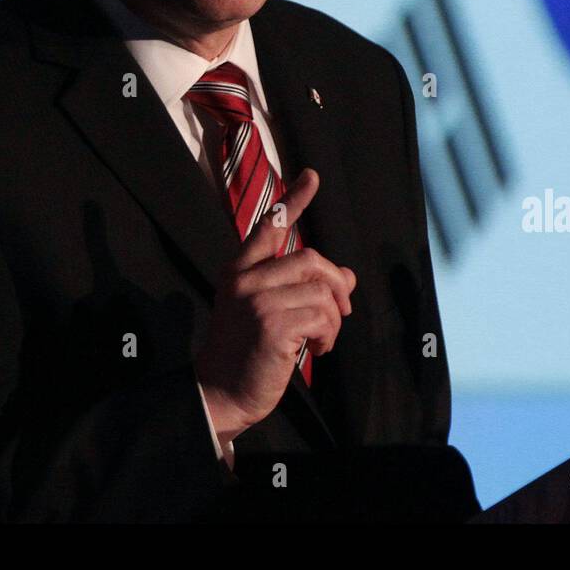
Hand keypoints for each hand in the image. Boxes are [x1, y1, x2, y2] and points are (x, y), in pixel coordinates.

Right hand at [194, 168, 356, 443]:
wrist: (220, 393)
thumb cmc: (247, 352)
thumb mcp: (267, 311)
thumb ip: (299, 288)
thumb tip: (348, 277)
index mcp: (238, 271)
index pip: (268, 226)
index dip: (293, 201)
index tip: (312, 176)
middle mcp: (244, 280)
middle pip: (311, 258)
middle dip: (336, 284)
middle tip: (340, 311)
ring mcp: (257, 301)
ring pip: (322, 290)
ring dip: (333, 318)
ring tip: (321, 339)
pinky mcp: (273, 326)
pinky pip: (322, 316)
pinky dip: (328, 335)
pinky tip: (316, 350)